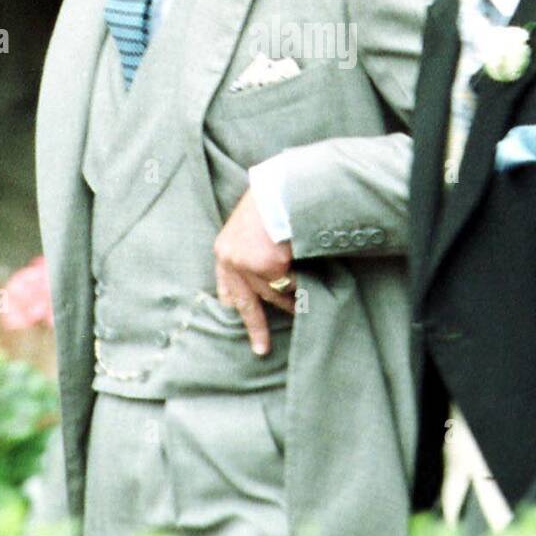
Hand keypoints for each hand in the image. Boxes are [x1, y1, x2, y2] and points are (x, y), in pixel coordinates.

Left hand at [213, 188, 295, 355]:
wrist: (283, 186)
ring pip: (275, 296)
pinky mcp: (272, 267)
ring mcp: (250, 266)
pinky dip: (302, 285)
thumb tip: (267, 279)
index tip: (237, 323)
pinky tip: (310, 278)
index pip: (227, 290)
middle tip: (261, 350)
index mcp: (224, 251)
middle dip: (257, 329)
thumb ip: (250, 250)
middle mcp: (232, 261)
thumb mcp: (250, 226)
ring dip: (291, 300)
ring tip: (305, 300)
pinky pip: (292, 285)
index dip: (235, 308)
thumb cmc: (272, 201)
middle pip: (247, 304)